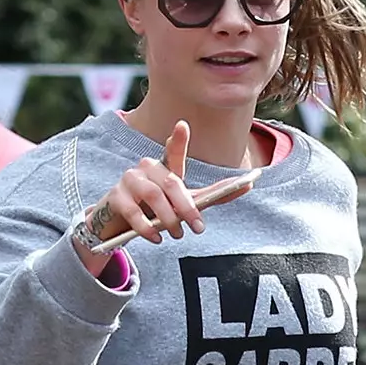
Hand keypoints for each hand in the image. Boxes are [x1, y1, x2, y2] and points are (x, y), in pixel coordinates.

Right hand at [73, 121, 217, 276]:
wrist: (118, 226)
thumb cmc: (155, 210)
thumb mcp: (184, 203)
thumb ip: (212, 196)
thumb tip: (249, 184)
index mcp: (164, 168)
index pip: (172, 151)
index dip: (178, 141)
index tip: (182, 126)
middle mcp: (146, 168)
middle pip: (171, 182)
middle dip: (186, 207)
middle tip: (197, 228)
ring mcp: (129, 180)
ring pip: (153, 195)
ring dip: (168, 218)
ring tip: (176, 234)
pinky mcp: (115, 198)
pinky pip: (133, 212)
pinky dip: (146, 228)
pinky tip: (156, 238)